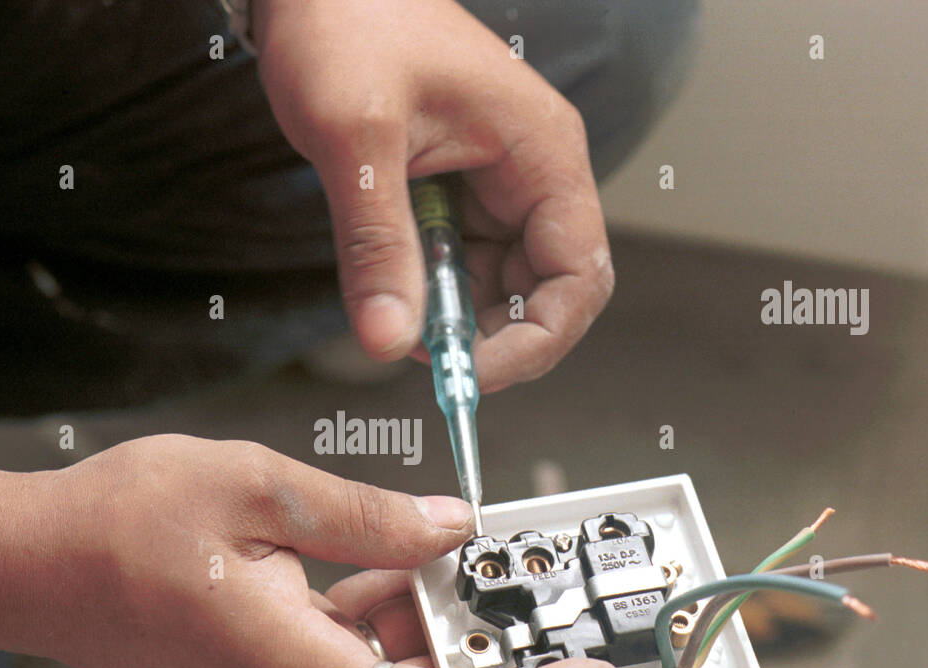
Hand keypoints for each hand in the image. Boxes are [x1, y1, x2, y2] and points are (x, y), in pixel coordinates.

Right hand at [36, 435, 615, 667]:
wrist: (30, 566)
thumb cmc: (115, 529)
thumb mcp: (256, 486)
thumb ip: (369, 515)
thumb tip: (450, 527)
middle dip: (479, 634)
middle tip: (515, 572)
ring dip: (428, 618)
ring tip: (451, 552)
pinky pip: (349, 658)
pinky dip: (382, 615)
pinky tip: (391, 558)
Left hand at [252, 0, 613, 391]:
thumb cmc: (348, 23)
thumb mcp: (357, 140)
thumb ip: (376, 246)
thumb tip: (388, 340)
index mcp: (541, 152)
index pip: (580, 274)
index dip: (537, 339)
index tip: (474, 374)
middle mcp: (531, 174)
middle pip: (544, 293)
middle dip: (490, 336)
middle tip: (425, 357)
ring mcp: (496, 188)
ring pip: (497, 288)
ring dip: (454, 318)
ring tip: (396, 312)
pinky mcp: (458, 197)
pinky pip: (459, 267)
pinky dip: (429, 293)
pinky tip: (392, 288)